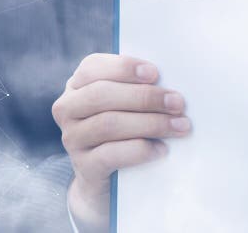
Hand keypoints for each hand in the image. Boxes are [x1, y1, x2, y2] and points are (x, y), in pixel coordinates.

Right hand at [51, 53, 190, 232]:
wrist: (105, 179)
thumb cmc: (124, 129)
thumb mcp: (126, 104)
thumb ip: (138, 89)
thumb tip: (170, 86)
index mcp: (78, 84)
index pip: (93, 67)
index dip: (124, 67)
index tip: (155, 73)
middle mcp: (68, 108)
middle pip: (102, 95)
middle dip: (144, 97)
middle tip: (177, 103)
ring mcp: (72, 138)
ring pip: (109, 124)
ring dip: (150, 123)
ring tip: (179, 126)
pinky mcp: (83, 167)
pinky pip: (110, 155)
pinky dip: (140, 150)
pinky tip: (161, 149)